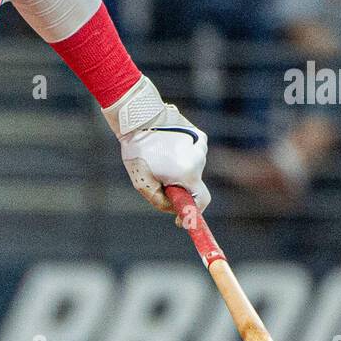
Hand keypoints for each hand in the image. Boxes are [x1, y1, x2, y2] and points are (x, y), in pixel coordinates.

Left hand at [102, 76, 209, 221]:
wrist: (140, 119)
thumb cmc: (138, 152)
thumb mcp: (142, 183)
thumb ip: (159, 201)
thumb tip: (173, 210)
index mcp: (188, 174)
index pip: (201, 201)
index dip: (192, 213)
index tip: (181, 221)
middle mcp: (199, 161)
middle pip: (193, 184)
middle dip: (178, 188)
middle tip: (158, 180)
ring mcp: (201, 147)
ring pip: (192, 168)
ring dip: (179, 170)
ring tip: (159, 159)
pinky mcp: (200, 136)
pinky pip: (193, 153)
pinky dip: (182, 155)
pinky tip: (167, 148)